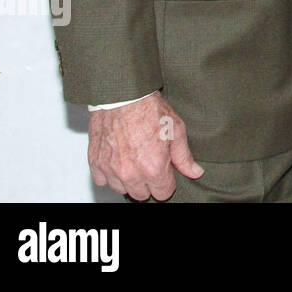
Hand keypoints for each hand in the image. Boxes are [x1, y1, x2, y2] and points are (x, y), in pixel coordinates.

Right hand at [88, 93, 203, 200]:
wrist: (122, 96)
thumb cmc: (148, 109)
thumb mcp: (176, 130)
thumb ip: (184, 156)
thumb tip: (195, 172)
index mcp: (153, 167)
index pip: (163, 193)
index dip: (167, 182)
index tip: (166, 172)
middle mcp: (130, 173)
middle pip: (141, 195)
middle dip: (148, 183)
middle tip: (150, 164)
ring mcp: (111, 169)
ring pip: (122, 189)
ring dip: (129, 180)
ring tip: (134, 160)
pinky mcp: (96, 163)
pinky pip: (102, 181)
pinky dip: (110, 174)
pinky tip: (119, 160)